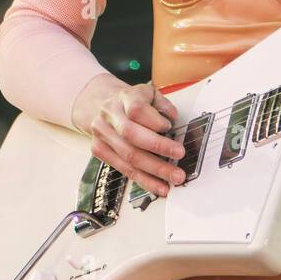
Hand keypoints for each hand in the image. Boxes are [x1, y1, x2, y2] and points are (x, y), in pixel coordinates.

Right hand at [71, 73, 186, 196]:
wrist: (102, 104)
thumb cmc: (132, 101)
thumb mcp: (149, 93)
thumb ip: (163, 104)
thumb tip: (172, 117)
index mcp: (125, 97)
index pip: (137, 110)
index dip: (154, 121)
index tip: (170, 127)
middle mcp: (110, 115)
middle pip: (131, 135)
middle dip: (158, 148)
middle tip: (180, 155)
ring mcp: (102, 134)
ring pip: (127, 156)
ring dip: (153, 170)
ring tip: (174, 178)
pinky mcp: (100, 151)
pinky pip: (124, 169)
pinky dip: (143, 180)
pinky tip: (158, 186)